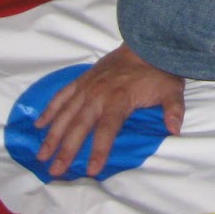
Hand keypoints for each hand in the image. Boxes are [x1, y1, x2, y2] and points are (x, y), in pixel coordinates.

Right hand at [34, 44, 183, 177]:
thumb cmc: (158, 70)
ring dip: (52, 135)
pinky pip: (61, 95)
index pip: (107, 129)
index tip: (91, 170)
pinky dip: (50, 109)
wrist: (146, 42)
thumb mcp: (172, 89)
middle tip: (55, 170)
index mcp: (119, 99)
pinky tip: (39, 125)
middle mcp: (98, 94)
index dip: (99, 149)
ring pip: (65, 113)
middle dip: (66, 150)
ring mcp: (87, 86)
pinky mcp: (81, 79)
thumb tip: (175, 129)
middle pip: (79, 125)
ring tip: (41, 155)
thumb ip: (173, 110)